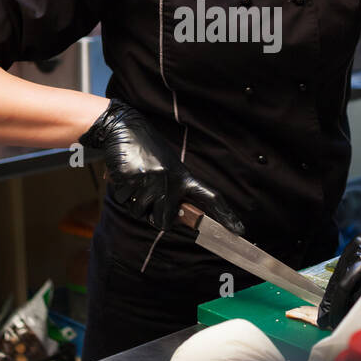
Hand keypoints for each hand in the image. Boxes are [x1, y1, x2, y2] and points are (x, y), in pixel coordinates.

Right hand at [79, 100, 245, 235]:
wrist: (125, 129)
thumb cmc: (147, 153)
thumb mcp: (168, 169)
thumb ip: (174, 191)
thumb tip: (175, 219)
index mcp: (184, 177)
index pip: (211, 198)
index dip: (226, 216)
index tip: (239, 231)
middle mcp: (171, 180)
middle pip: (164, 222)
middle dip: (153, 216)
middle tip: (148, 198)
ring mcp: (151, 180)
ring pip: (140, 213)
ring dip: (134, 201)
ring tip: (136, 180)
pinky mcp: (132, 178)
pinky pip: (124, 201)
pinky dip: (121, 192)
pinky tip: (125, 174)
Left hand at [317, 183, 360, 329]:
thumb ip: (359, 267)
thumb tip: (343, 297)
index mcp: (355, 248)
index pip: (336, 279)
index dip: (329, 302)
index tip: (324, 318)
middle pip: (346, 286)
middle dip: (337, 309)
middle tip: (334, 325)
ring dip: (357, 311)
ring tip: (353, 324)